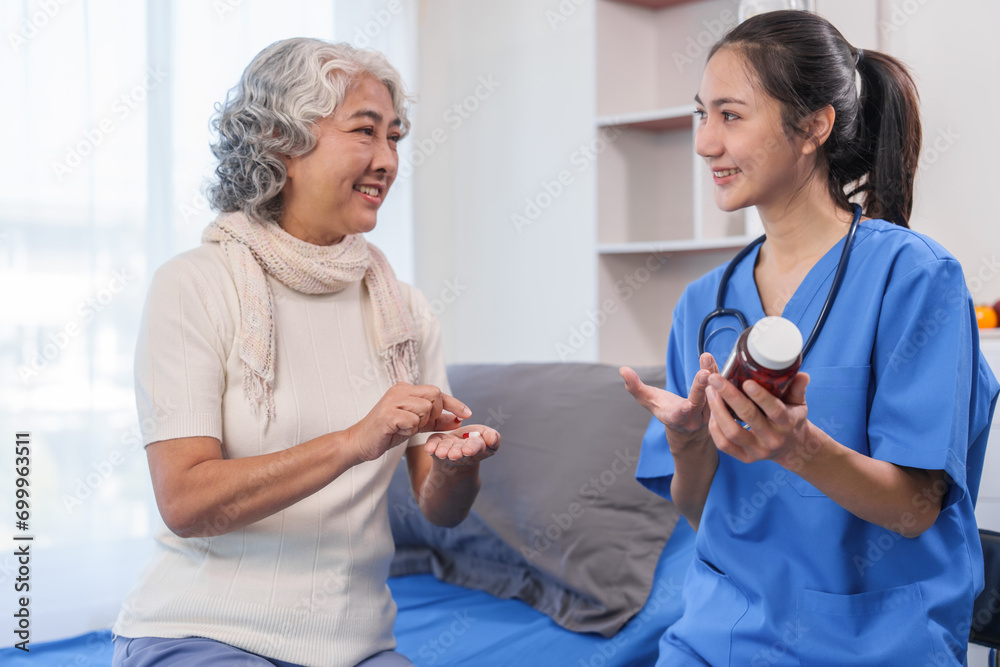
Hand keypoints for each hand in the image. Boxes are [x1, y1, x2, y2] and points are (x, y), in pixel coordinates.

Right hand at [348, 383, 470, 462]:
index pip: (437, 391)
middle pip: (435, 395)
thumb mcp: (416, 425)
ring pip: (425, 409)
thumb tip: (459, 419)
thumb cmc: (388, 432)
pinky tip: (397, 431)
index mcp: (406, 389)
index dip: (455, 403)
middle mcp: (400, 389)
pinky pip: (412, 421)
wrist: (361, 443)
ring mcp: (392, 400)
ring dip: (419, 423)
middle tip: (421, 424)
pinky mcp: (387, 414)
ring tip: (405, 428)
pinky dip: (409, 430)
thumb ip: (436, 420)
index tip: (467, 414)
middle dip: (435, 413)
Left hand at [423, 426, 499, 466]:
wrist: (458, 453)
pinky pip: (433, 447)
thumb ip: (491, 437)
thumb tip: (493, 439)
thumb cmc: (474, 440)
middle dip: (457, 452)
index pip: (477, 446)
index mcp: (478, 447)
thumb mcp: (486, 436)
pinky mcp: (436, 448)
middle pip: (460, 451)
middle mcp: (462, 451)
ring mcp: (448, 451)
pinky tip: (429, 448)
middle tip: (454, 454)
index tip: (467, 450)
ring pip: (446, 451)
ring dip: (444, 451)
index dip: (473, 448)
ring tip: (441, 453)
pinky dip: (431, 446)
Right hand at [620, 353, 717, 442]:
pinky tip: (711, 360)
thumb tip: (623, 370)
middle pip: (698, 402)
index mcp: (675, 419)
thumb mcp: (648, 401)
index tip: (686, 406)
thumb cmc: (666, 410)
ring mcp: (709, 413)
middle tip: (704, 373)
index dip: (681, 412)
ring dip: (711, 374)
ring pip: (713, 393)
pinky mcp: (719, 404)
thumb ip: (635, 387)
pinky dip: (717, 373)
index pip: (678, 417)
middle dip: (700, 387)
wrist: (689, 428)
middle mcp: (694, 418)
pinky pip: (720, 388)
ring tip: (706, 358)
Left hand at [704, 371, 811, 465]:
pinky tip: (711, 411)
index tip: (746, 382)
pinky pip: (723, 444)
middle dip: (729, 396)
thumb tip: (802, 374)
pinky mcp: (745, 458)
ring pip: (732, 432)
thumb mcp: (798, 404)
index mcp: (787, 423)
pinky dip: (714, 427)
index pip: (774, 409)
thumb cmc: (791, 419)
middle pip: (748, 417)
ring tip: (710, 391)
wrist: (792, 448)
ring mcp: (757, 451)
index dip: (760, 396)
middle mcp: (772, 439)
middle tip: (715, 379)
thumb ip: (798, 388)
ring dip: (717, 410)